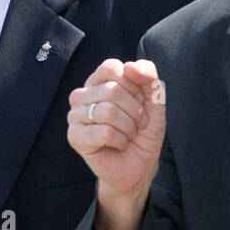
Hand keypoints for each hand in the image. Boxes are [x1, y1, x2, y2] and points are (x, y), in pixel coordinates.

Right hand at [68, 58, 164, 208]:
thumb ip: (148, 76)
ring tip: (128, 134)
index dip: (133, 85)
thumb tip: (130, 66)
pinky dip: (120, 140)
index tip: (140, 101)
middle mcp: (83, 94)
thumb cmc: (144, 129)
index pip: (111, 68)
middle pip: (112, 90)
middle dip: (135, 110)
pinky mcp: (75, 136)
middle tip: (137, 123)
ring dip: (128, 127)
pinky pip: (103, 132)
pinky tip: (119, 144)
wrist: (140, 164)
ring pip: (107, 111)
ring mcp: (75, 115)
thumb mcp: (155, 99)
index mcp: (99, 81)